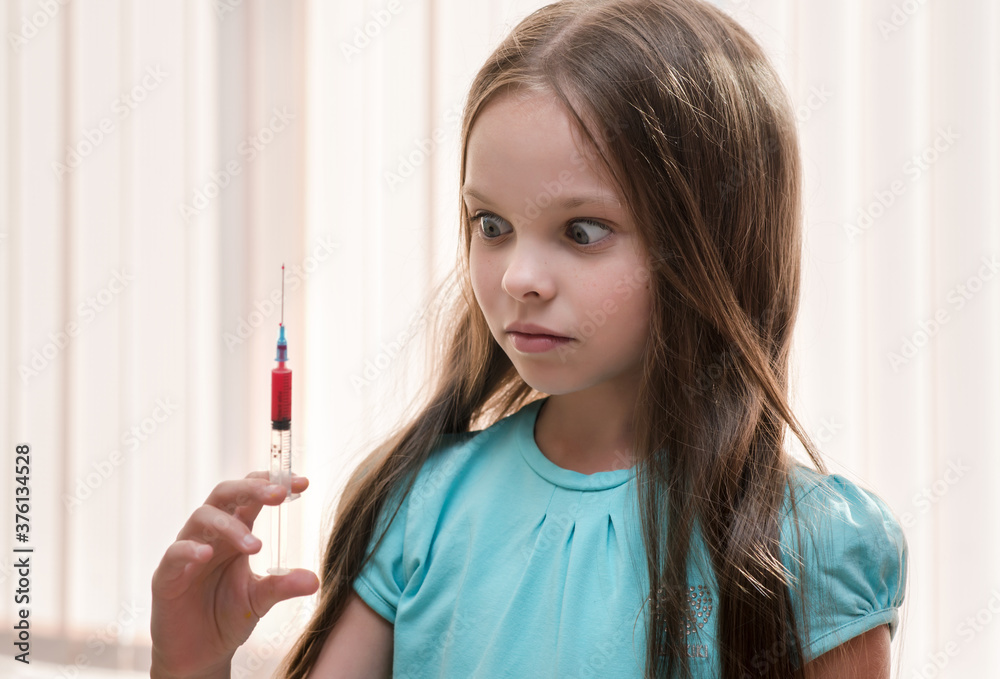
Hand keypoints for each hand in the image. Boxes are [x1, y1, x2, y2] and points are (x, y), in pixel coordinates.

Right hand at [150, 472, 318, 677]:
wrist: (199, 655)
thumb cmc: (227, 616)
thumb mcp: (260, 599)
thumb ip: (283, 585)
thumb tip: (315, 580)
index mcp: (235, 533)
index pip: (251, 495)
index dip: (273, 483)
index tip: (303, 483)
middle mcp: (211, 535)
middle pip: (226, 494)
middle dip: (252, 488)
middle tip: (279, 494)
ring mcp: (187, 551)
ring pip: (202, 516)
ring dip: (230, 525)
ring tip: (254, 545)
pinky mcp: (167, 575)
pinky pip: (175, 552)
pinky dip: (191, 549)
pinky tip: (208, 555)